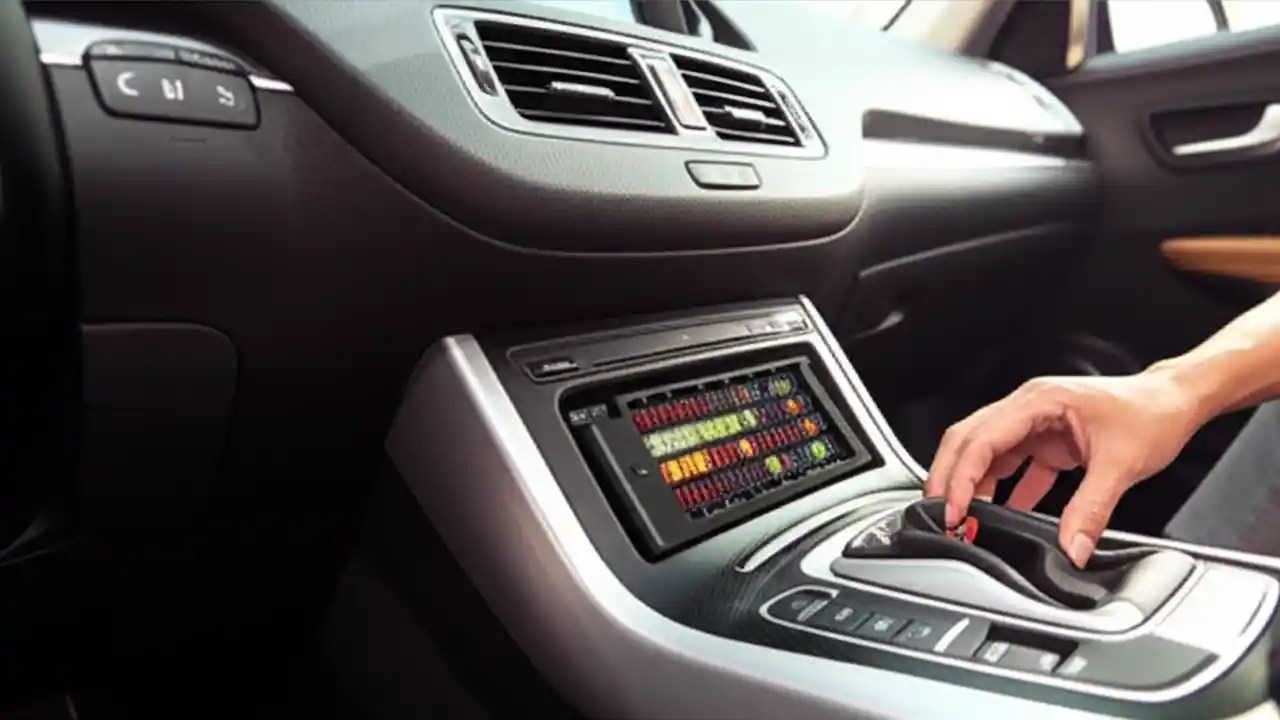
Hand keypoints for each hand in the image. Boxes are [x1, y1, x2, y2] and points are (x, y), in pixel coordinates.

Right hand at [924, 372, 1202, 566]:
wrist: (1176, 402)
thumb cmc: (1151, 411)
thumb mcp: (1122, 464)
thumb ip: (1091, 510)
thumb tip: (1072, 547)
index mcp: (1038, 402)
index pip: (982, 439)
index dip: (960, 476)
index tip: (953, 508)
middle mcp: (1029, 409)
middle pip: (969, 442)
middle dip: (948, 478)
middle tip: (940, 515)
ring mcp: (1034, 425)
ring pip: (985, 454)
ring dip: (970, 485)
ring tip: (964, 519)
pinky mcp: (1046, 442)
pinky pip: (1011, 467)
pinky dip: (1001, 491)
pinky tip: (1002, 514)